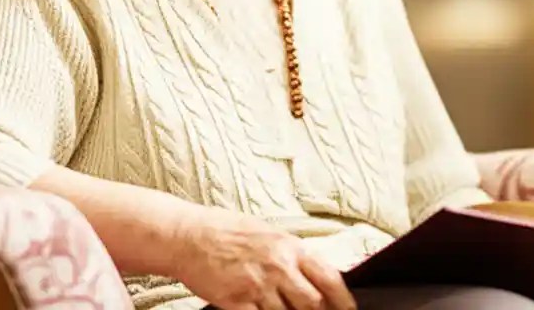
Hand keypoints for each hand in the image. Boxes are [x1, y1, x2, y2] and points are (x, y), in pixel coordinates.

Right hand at [173, 206, 357, 309]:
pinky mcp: (237, 302)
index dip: (343, 300)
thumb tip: (315, 275)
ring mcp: (258, 286)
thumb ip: (293, 255)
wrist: (190, 236)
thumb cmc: (227, 231)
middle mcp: (278, 267)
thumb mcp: (269, 234)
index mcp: (290, 247)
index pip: (330, 278)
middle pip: (313, 303)